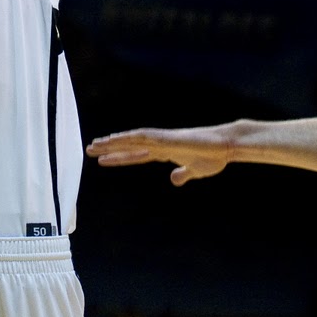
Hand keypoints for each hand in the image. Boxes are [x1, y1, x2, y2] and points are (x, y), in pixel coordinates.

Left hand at [86, 125, 231, 185]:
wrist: (226, 146)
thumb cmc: (213, 156)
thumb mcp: (195, 171)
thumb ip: (183, 174)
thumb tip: (174, 179)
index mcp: (164, 152)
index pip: (136, 155)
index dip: (119, 157)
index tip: (103, 160)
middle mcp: (159, 144)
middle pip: (129, 145)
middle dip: (110, 148)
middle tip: (89, 149)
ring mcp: (163, 140)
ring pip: (132, 139)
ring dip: (114, 141)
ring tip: (96, 144)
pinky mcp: (168, 139)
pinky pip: (145, 137)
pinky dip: (129, 137)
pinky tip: (116, 138)